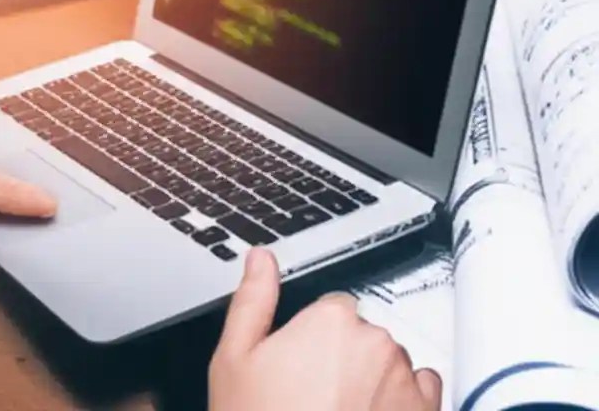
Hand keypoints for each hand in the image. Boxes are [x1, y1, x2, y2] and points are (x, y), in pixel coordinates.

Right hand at [208, 248, 441, 410]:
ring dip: (372, 381)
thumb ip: (252, 300)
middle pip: (363, 336)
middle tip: (310, 396)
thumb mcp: (234, 359)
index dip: (311, 338)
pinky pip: (422, 393)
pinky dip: (401, 403)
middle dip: (342, 359)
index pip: (333, 308)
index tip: (296, 364)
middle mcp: (377, 345)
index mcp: (331, 321)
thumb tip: (260, 260)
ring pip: (390, 365)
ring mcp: (405, 383)